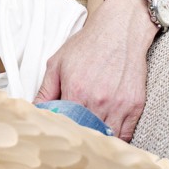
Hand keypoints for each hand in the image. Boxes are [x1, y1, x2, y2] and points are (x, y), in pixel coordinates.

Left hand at [34, 0, 158, 140]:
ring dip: (97, 139)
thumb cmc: (89, 44)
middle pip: (85, 134)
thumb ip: (45, 90)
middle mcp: (98, 101)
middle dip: (77, 137)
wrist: (120, 30)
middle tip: (72, 137)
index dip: (60, 131)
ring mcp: (119, 105)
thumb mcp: (58, 63)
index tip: (57, 133)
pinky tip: (107, 134)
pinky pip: (126, 134)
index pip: (64, 125)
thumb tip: (34, 110)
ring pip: (106, 137)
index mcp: (76, 91)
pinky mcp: (135, 105)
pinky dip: (115, 138)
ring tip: (89, 136)